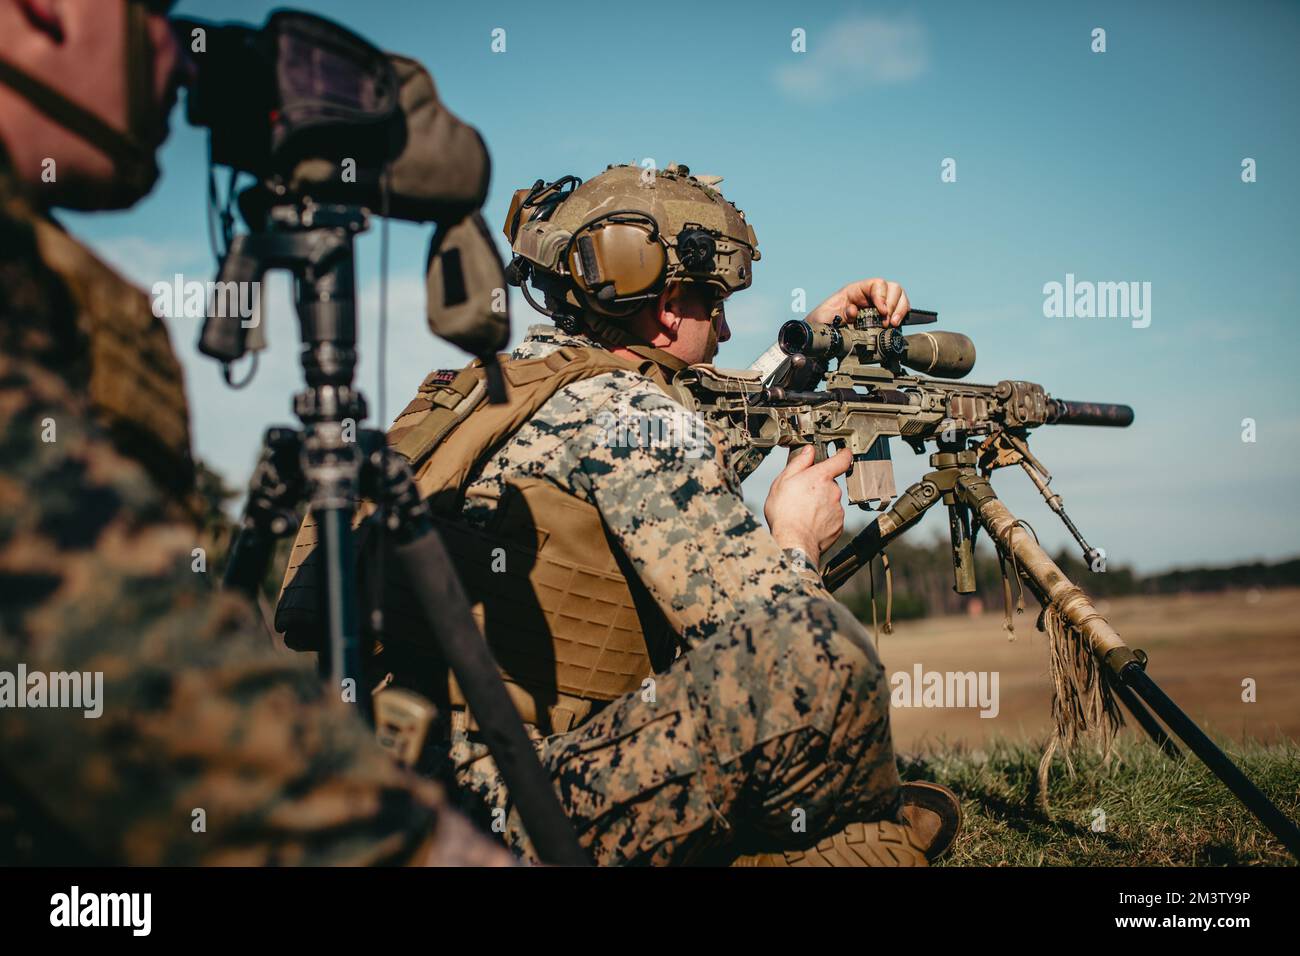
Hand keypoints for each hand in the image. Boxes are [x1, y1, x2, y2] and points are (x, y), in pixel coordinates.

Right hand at [763, 446, 850, 560]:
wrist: (793, 542)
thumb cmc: (785, 513)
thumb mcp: (783, 481)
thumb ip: (799, 463)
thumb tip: (808, 451)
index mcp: (820, 477)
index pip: (841, 459)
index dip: (842, 454)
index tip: (841, 453)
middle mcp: (833, 491)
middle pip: (830, 483)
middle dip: (819, 487)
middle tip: (802, 495)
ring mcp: (837, 509)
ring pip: (830, 501)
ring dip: (820, 504)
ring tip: (803, 512)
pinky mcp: (838, 525)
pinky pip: (831, 518)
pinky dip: (822, 519)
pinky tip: (809, 522)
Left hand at [808, 278, 910, 327]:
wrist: (820, 336)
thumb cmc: (820, 324)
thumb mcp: (823, 317)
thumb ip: (836, 314)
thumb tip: (853, 312)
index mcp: (854, 291)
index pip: (876, 284)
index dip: (881, 296)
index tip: (881, 311)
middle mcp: (868, 295)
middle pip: (892, 288)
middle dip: (892, 304)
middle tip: (886, 321)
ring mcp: (877, 304)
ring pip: (899, 296)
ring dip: (899, 309)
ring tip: (892, 324)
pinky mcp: (883, 316)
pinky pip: (899, 309)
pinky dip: (902, 315)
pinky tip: (895, 325)